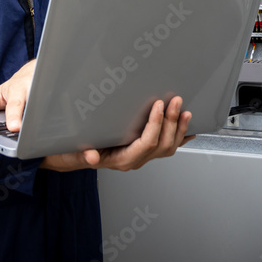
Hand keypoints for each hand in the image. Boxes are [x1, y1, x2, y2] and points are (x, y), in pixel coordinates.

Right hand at [40, 95, 193, 171]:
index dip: (155, 125)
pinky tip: (188, 130)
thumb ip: (82, 156)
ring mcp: (141, 156)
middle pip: (161, 145)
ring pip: (167, 147)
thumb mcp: (74, 153)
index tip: (158, 106)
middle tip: (175, 101)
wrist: (73, 158)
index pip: (146, 144)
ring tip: (185, 112)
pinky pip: (166, 147)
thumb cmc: (75, 153)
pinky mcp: (144, 151)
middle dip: (171, 123)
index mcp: (121, 160)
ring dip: (178, 129)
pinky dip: (179, 137)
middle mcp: (134, 160)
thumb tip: (90, 157)